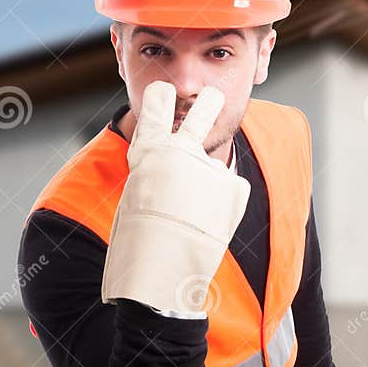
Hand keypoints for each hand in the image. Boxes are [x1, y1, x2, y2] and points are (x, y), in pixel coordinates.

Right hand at [101, 81, 250, 313]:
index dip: (162, 97)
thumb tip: (169, 165)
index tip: (165, 94)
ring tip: (193, 216)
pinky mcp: (234, 188)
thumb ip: (154, 170)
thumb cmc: (137, 240)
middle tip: (212, 98)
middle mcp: (183, 149)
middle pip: (205, 107)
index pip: (158, 101)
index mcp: (150, 149)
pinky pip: (230, 190)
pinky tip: (208, 224)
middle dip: (209, 101)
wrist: (160, 272)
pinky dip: (223, 204)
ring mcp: (211, 167)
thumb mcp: (134, 194)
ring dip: (208, 185)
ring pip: (214, 166)